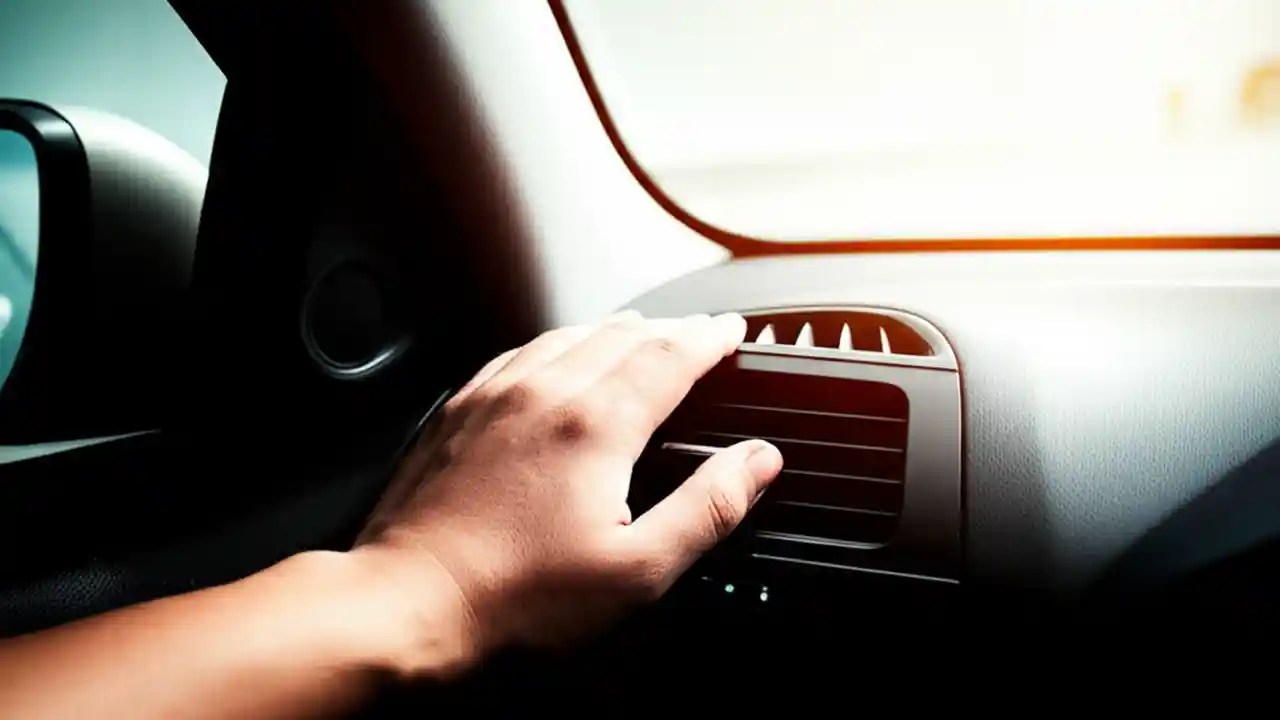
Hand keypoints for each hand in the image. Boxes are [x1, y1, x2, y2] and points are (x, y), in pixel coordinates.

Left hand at [354, 312, 782, 668]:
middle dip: (670, 329)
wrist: (410, 600)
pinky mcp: (460, 408)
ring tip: (642, 333)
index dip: (709, 337)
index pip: (669, 356)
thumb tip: (757, 462)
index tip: (732, 329)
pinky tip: (561, 353)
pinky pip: (522, 351)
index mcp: (595, 425)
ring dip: (616, 328)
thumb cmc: (514, 595)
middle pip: (623, 335)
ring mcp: (496, 395)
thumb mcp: (635, 569)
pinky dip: (560, 341)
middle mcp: (544, 393)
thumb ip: (707, 508)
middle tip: (699, 332)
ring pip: (570, 334)